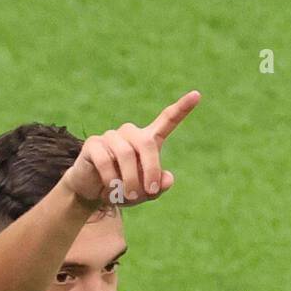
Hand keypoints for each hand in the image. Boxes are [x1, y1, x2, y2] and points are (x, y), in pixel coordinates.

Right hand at [59, 90, 200, 207]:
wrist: (93, 193)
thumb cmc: (123, 189)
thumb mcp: (145, 193)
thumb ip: (159, 187)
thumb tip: (168, 179)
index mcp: (148, 140)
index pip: (167, 120)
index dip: (182, 108)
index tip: (197, 95)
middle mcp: (130, 133)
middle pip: (146, 143)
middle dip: (150, 170)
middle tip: (149, 192)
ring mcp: (111, 136)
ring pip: (125, 154)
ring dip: (129, 179)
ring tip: (128, 195)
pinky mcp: (93, 144)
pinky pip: (106, 160)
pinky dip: (111, 179)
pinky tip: (110, 189)